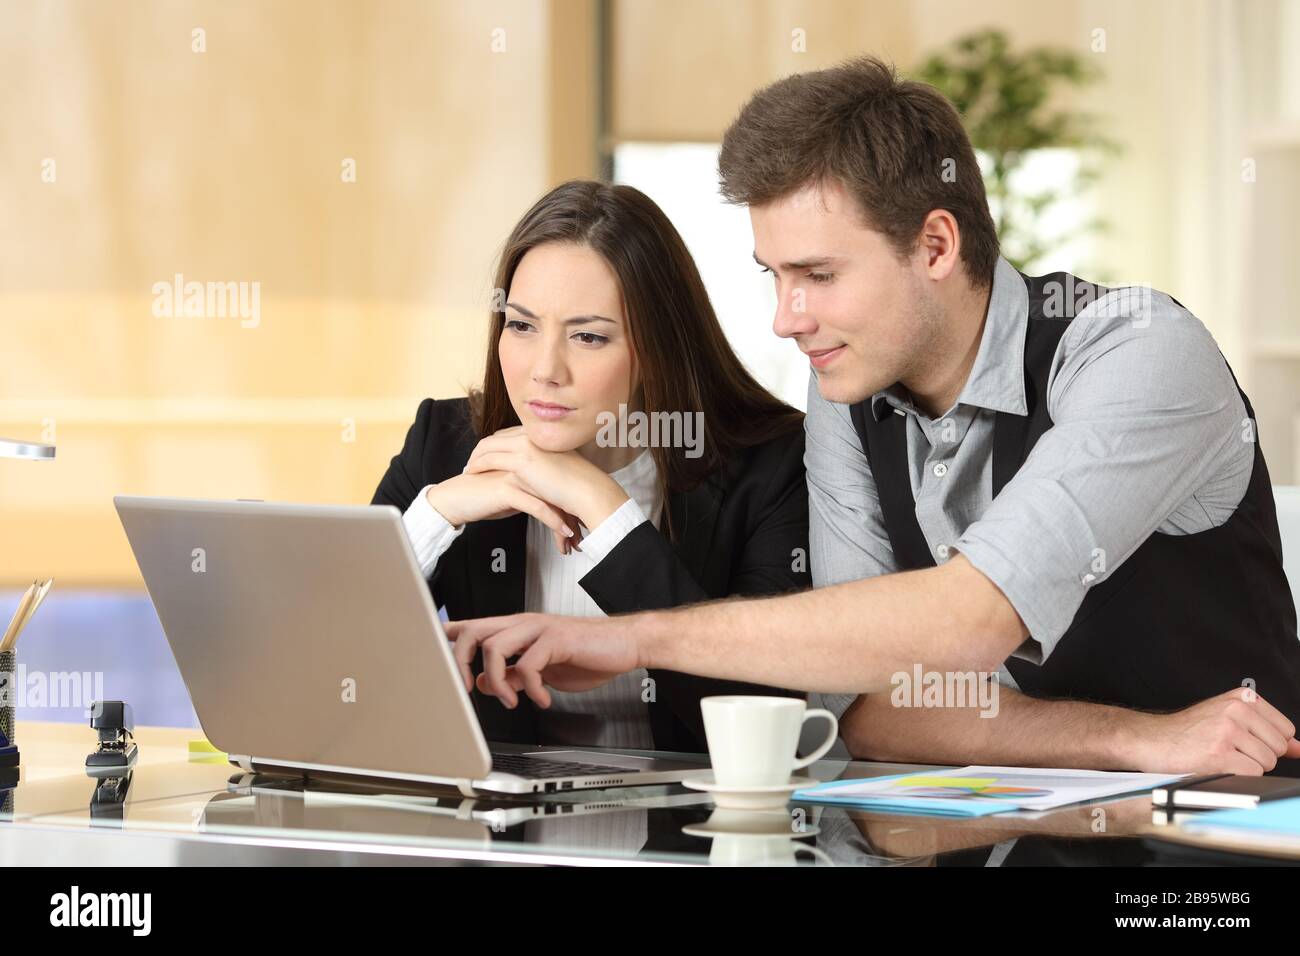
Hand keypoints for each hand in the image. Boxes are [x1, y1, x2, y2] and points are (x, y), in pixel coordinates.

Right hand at [425, 469, 577, 551]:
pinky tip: (563, 533)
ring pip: (551, 498)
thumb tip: (550, 503)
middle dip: (572, 514)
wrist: (454, 500)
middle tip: (582, 534)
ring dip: (566, 521)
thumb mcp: (511, 494)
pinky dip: (553, 522)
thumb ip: (530, 492)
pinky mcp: (508, 490)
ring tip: (576, 538)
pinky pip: (538, 507)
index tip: (581, 522)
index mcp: (526, 462)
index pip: (557, 481)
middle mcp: (524, 465)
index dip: (571, 502)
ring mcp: (516, 476)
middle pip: (558, 489)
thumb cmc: (481, 498)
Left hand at [445, 613, 644, 708]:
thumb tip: (486, 683)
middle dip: (462, 662)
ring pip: (495, 647)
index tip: (435, 664)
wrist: (624, 646)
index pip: (472, 627)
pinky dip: (531, 689)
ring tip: (511, 700)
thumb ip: (513, 674)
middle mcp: (523, 623)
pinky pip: (529, 664)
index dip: (449, 641)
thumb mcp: (543, 670)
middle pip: (473, 632)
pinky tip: (543, 699)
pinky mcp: (557, 639)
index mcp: (516, 628)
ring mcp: (539, 629)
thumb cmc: (587, 653)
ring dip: (497, 681)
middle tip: (468, 690)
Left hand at [463, 427, 628, 536]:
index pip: (510, 434)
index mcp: (543, 434)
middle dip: (481, 449)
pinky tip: (471, 473)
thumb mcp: (560, 466)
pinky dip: (477, 464)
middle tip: (472, 462)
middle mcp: (533, 434)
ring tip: (468, 468)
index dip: (496, 444)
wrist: (588, 490)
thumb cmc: (579, 484)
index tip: (486, 456)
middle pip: (497, 437)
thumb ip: (546, 463)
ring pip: (489, 445)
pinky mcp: (521, 459)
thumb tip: (539, 472)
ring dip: (475, 456)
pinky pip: (489, 458)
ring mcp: (527, 444)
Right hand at [1129, 687, 1299, 774]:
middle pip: (1278, 747)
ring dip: (1246, 767)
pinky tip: (1215, 765)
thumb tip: (1299, 748)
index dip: (1266, 742)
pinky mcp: (1220, 754)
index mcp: (1241, 697)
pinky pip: (1252, 774)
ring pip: (1267, 762)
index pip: (1285, 729)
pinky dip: (1237, 777)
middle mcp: (1236, 709)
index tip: (1243, 742)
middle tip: (1227, 749)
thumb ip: (1266, 732)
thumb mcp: (1228, 720)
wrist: (1150, 739)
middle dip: (1258, 755)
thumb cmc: (1186, 732)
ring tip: (1219, 756)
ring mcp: (1227, 730)